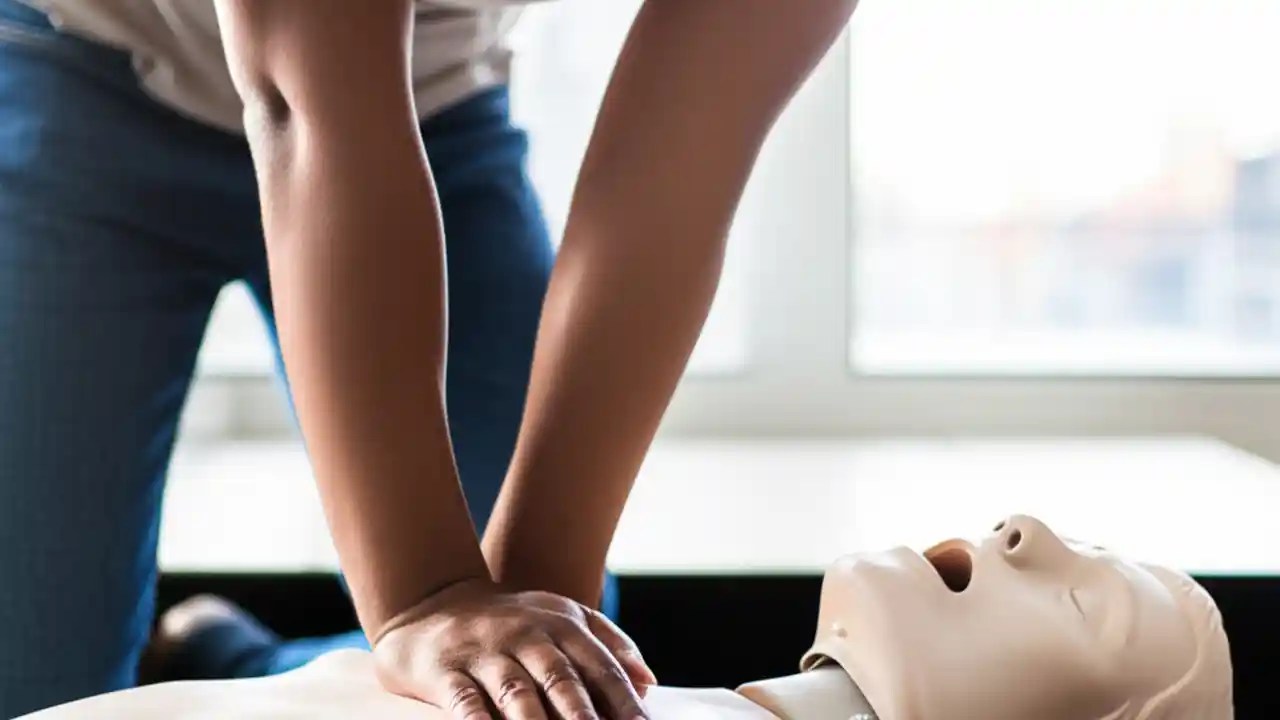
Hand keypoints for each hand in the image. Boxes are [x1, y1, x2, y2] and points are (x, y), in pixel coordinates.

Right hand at [372, 578, 656, 718]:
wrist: (433, 601)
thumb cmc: (512, 620)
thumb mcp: (562, 617)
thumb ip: (609, 644)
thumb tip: (648, 683)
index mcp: (561, 624)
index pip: (599, 665)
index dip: (623, 700)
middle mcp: (525, 636)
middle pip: (562, 680)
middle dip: (585, 717)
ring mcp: (486, 654)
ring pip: (518, 694)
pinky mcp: (447, 672)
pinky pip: (466, 703)